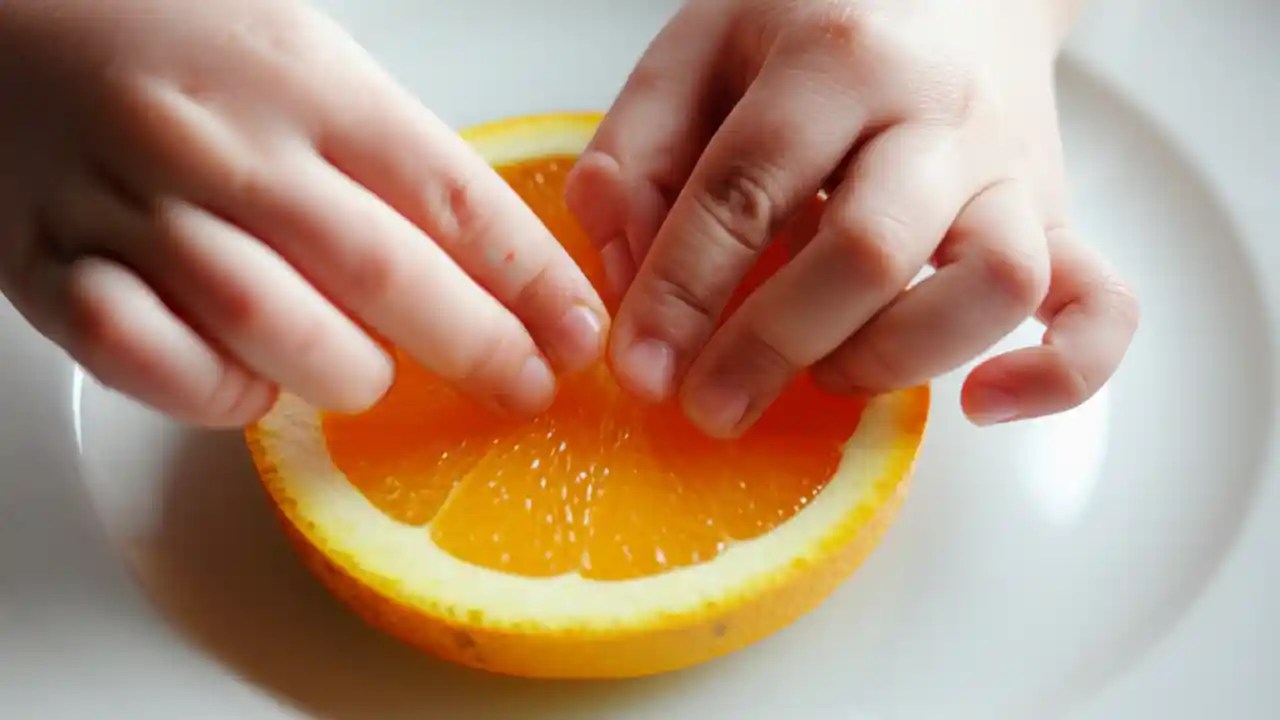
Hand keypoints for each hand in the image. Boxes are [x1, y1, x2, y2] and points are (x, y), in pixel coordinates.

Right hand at [0, 0, 607, 425]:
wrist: (12, 10)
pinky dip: (212, 390)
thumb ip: (383, 154)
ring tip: (371, 376)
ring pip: (266, 322)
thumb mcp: (304, 58)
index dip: (530, 278)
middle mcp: (226, 144)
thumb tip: (489, 267)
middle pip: (379, 270)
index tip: (579, 332)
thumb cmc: (180, 40)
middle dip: (475, 346)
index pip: (450, 192)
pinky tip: (248, 380)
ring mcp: (131, 205)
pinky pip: (146, 358)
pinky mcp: (50, 264)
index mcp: (306, 81)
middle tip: (524, 386)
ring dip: (344, 373)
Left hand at [566, 0, 1137, 437]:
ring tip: (829, 376)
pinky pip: (1103, 309)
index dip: (681, 291)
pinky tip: (981, 406)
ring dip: (895, 359)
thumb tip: (619, 273)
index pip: (746, 187)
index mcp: (834, 60)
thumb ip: (638, 151)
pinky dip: (1059, 375)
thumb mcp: (701, 52)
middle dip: (773, 347)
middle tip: (710, 406)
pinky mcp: (1060, 217)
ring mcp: (1011, 169)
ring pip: (993, 284)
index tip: (641, 370)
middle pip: (868, 250)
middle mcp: (936, 114)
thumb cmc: (815, 24)